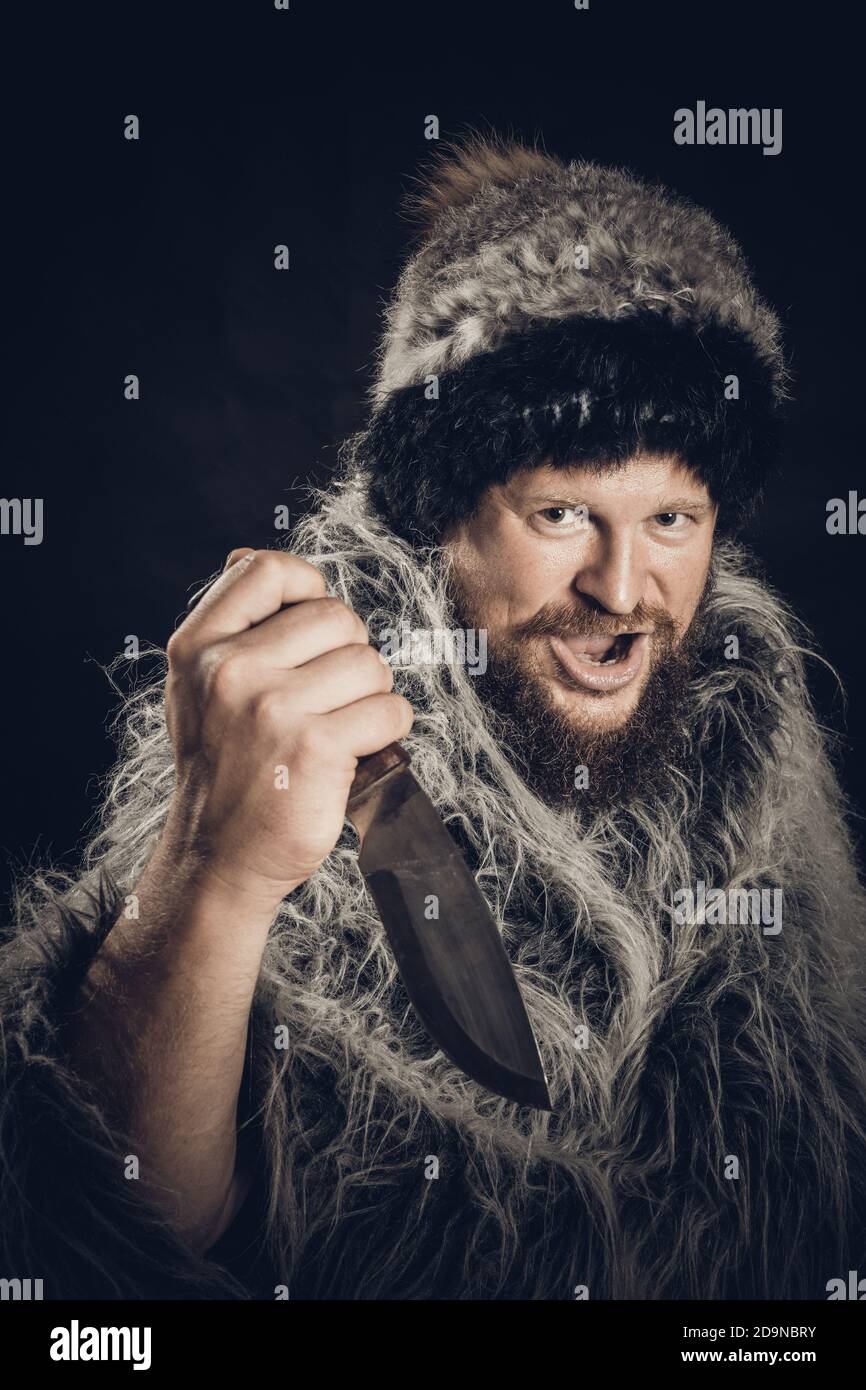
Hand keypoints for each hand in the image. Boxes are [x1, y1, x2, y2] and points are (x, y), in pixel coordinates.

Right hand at [160, 548, 413, 910]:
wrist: (218, 858)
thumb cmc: (221, 771)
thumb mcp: (196, 689)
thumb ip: (227, 627)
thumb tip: (245, 556)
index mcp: (198, 648)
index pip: (265, 571)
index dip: (306, 585)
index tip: (313, 625)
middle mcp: (232, 671)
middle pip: (337, 617)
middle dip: (349, 654)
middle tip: (329, 697)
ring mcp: (274, 709)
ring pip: (371, 664)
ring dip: (370, 697)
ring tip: (338, 728)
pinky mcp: (317, 748)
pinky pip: (390, 710)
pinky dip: (387, 732)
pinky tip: (355, 752)